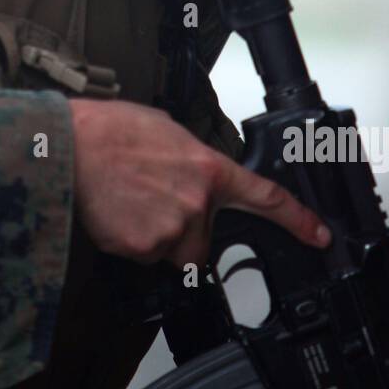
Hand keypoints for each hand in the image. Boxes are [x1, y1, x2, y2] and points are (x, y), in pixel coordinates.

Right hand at [69, 97, 330, 268]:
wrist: (69, 147)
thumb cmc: (110, 132)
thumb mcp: (167, 132)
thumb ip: (192, 161)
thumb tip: (195, 177)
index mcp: (208, 169)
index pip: (266, 198)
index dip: (298, 220)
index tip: (319, 236)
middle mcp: (197, 203)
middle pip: (202, 241)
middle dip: (181, 230)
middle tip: (150, 201)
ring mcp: (171, 229)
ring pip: (170, 250)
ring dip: (153, 235)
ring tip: (127, 202)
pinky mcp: (142, 248)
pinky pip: (142, 256)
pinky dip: (129, 240)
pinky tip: (115, 212)